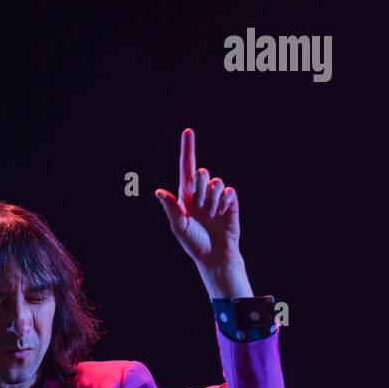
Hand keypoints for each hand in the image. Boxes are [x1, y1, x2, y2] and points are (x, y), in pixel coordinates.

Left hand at [154, 130, 250, 296]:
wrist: (215, 256)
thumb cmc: (194, 243)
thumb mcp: (179, 227)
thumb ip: (171, 208)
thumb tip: (158, 191)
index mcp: (186, 195)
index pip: (186, 167)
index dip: (188, 149)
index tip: (188, 131)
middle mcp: (201, 192)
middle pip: (202, 172)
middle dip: (200, 188)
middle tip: (199, 206)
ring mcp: (216, 195)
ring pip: (215, 182)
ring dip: (211, 201)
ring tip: (210, 216)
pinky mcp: (230, 201)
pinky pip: (227, 191)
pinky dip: (223, 204)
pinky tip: (221, 216)